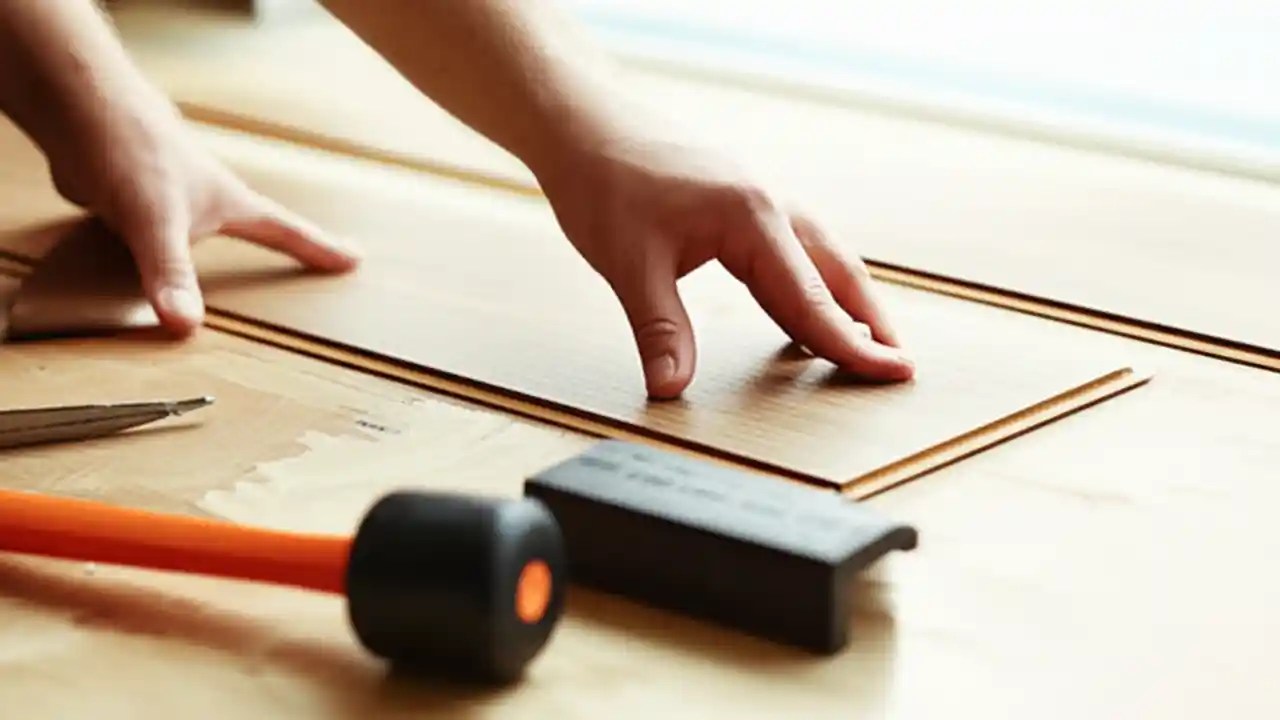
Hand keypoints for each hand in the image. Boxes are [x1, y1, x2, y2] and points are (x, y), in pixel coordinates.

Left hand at [38, 88, 359, 334]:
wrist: (77, 107)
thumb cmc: (134, 150)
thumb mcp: (158, 221)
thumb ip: (172, 274)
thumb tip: (186, 326)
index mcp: (230, 202)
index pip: (286, 230)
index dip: (319, 248)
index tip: (353, 260)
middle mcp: (205, 201)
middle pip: (251, 231)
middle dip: (278, 247)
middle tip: (309, 262)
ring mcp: (168, 201)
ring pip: (197, 238)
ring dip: (209, 257)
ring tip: (220, 280)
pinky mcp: (127, 203)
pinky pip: (148, 241)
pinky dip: (151, 258)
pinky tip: (131, 275)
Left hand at [537, 133, 914, 399]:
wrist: (584, 127)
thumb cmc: (605, 184)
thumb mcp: (627, 265)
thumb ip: (659, 330)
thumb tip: (671, 389)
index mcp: (752, 218)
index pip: (811, 297)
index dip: (851, 344)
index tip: (892, 373)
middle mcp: (769, 205)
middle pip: (836, 272)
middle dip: (870, 321)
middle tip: (900, 366)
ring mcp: (759, 200)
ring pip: (820, 257)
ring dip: (847, 300)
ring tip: (869, 342)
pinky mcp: (742, 203)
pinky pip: (793, 249)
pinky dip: (812, 284)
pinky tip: (805, 309)